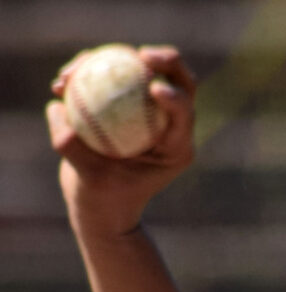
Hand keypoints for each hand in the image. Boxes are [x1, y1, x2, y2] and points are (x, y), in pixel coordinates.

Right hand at [46, 46, 196, 237]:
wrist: (100, 204)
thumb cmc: (102, 198)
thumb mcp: (89, 181)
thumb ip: (74, 148)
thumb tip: (61, 112)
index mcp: (175, 148)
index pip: (185, 116)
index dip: (176, 97)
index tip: (154, 88)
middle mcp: (168, 126)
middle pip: (179, 82)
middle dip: (168, 61)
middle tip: (142, 54)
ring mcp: (149, 113)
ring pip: (142, 73)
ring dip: (113, 62)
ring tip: (77, 70)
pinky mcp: (126, 106)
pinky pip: (112, 79)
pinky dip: (89, 74)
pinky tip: (64, 81)